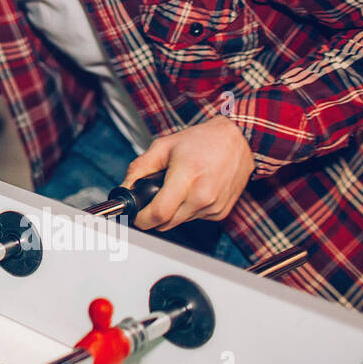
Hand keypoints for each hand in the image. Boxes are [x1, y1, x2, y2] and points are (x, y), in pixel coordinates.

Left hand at [122, 116, 254, 230]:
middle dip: (154, 214)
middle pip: (167, 223)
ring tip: (177, 187)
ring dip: (172, 211)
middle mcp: (203, 195)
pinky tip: (192, 191)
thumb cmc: (201, 141)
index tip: (137, 216)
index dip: (142, 219)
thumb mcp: (163, 146)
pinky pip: (195, 218)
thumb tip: (125, 187)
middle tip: (154, 196)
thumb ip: (139, 168)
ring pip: (179, 222)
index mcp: (187, 176)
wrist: (237, 141)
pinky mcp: (221, 212)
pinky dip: (187, 209)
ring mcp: (214, 206)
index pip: (160, 213)